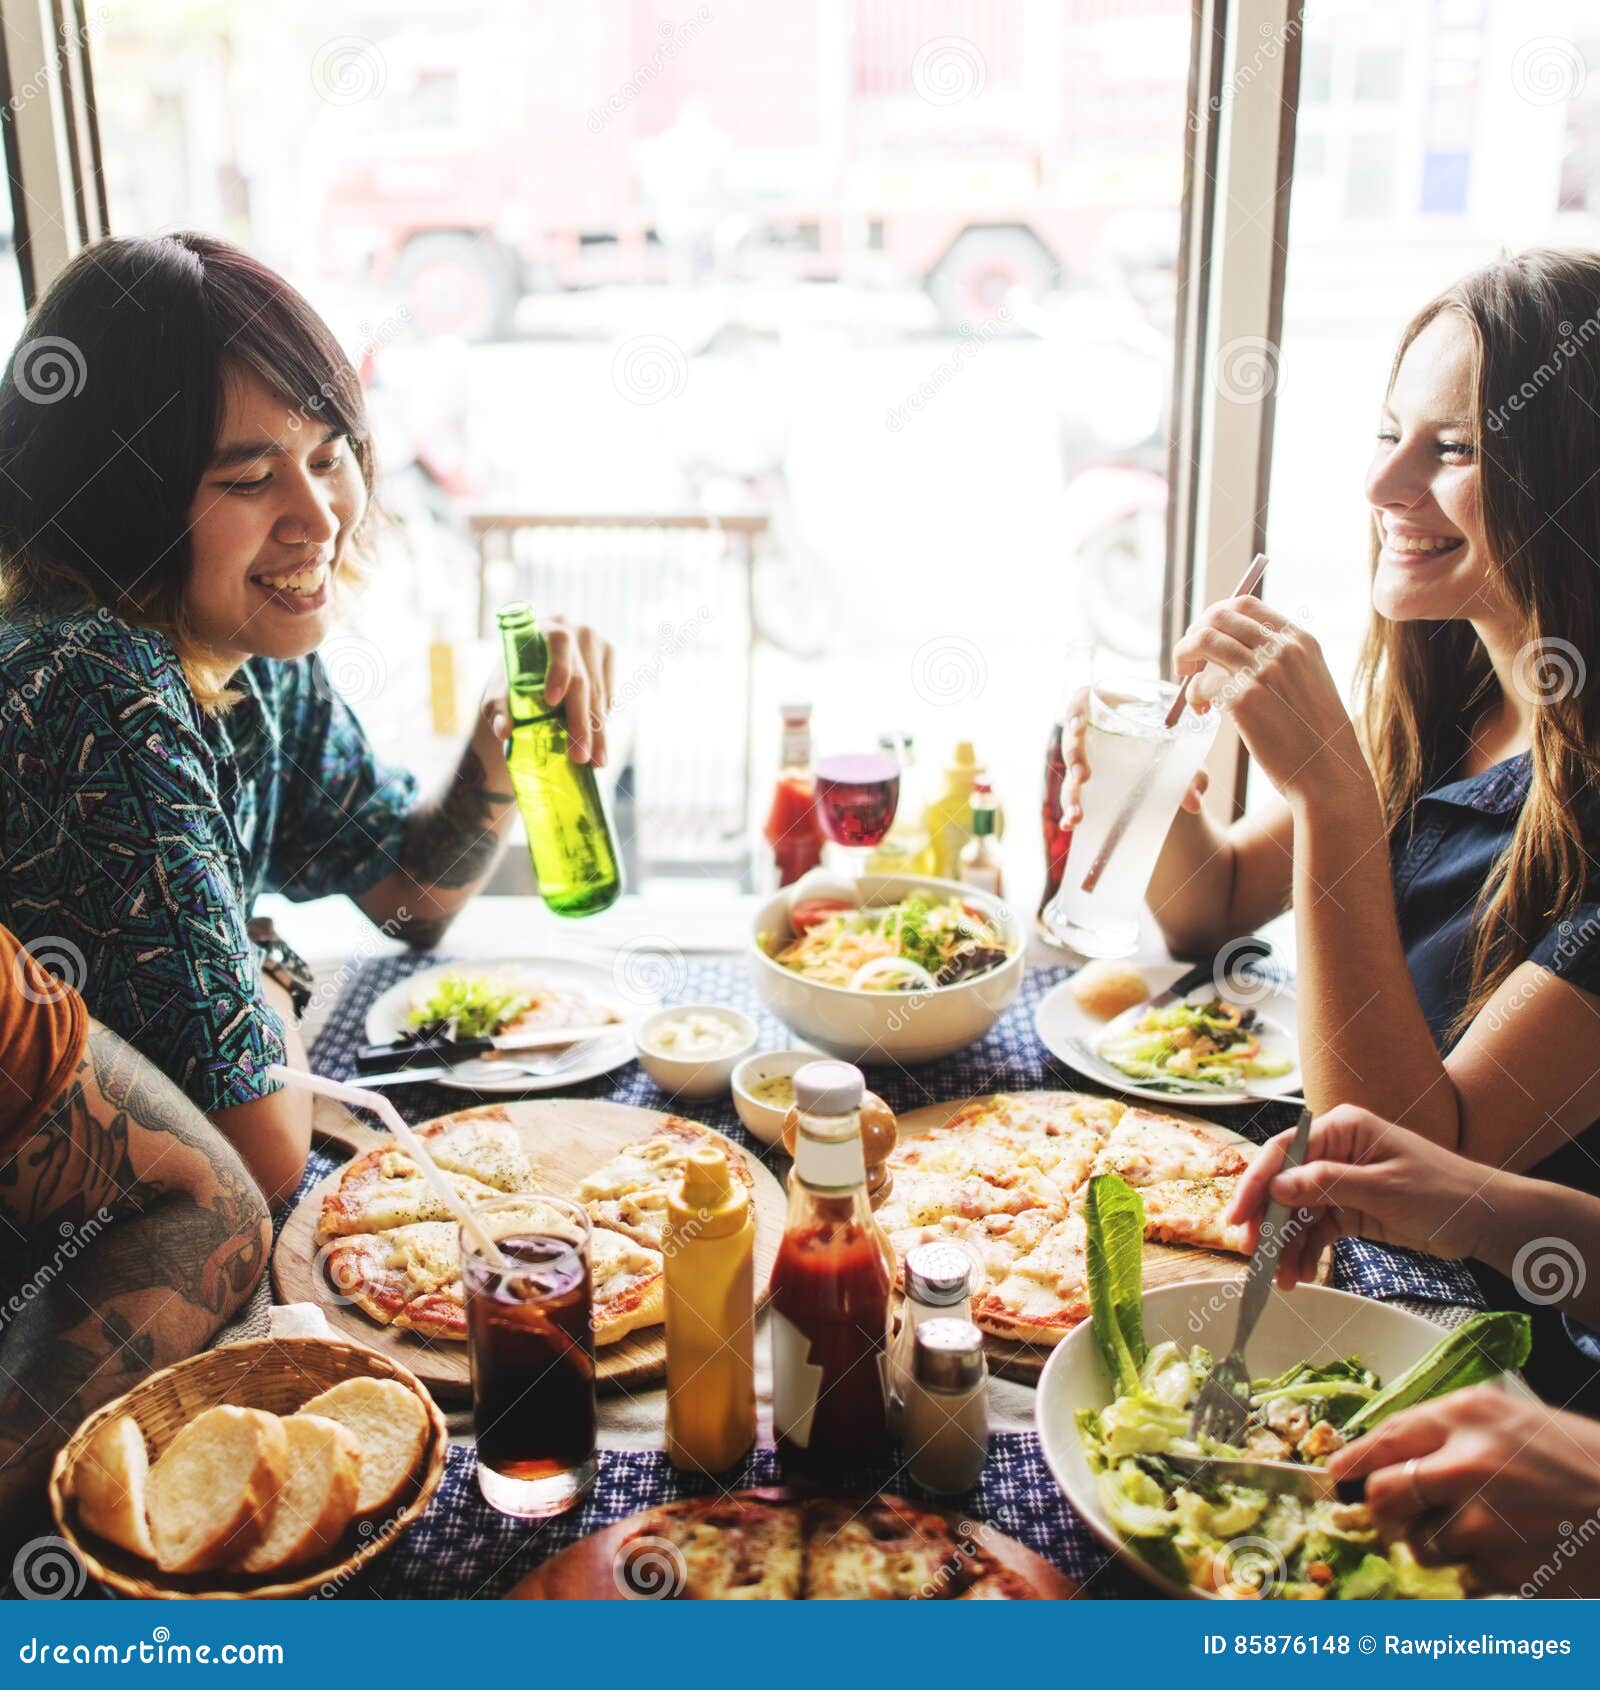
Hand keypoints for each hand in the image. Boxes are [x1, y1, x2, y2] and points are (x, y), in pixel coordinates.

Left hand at [481, 616, 614, 765]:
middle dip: (582, 722)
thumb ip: (496, 707)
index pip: (558, 642)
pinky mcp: (610, 660)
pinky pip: (608, 696)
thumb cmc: (513, 681)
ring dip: (599, 732)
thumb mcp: (499, 692)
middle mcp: (577, 630)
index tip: (552, 701)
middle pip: (583, 679)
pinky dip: (601, 722)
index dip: (558, 670)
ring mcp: (598, 644)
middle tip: (580, 755)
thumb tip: (503, 730)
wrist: (536, 671)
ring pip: (600, 694)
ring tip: (596, 762)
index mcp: (545, 627)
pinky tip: (597, 745)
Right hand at [1062, 685, 1207, 825]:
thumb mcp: (1184, 754)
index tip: (1078, 727)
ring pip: (1070, 773)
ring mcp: (1086, 760)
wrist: (1169, 772)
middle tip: (1083, 776)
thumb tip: (1193, 801)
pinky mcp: (1085, 785)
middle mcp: (1093, 733)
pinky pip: (1074, 796)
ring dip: (1071, 793)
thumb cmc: (1172, 748)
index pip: (1083, 700)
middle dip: (1074, 758)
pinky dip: (1069, 812)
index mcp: (1112, 710)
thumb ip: (1192, 773)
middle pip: (1072, 739)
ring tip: (1077, 815)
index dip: (1075, 710)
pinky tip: (1069, 825)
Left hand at [1172, 597, 1363, 803]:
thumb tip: (1232, 649)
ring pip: (1203, 641)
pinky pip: (1201, 684)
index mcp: (1299, 640)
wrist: (1329, 772)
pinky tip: (1202, 712)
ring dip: (1184, 659)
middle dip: (1193, 634)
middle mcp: (1281, 649)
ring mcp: (1263, 672)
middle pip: (1218, 616)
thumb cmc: (1316, 735)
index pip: (1245, 603)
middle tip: (1188, 662)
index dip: (1215, 618)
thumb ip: (1279, 660)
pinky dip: (1193, 696)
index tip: (1206, 639)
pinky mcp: (1244, 700)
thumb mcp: (1309, 682)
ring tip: (1188, 684)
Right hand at [1225, 1105, 1497, 1286]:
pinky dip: (1306, 1251)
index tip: (1237, 1219)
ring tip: (1281, 1279)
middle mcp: (1335, 1151)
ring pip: (1297, 1212)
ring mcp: (1342, 1180)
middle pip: (1284, 1184)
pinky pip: (1317, 1229)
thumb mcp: (1382, 1188)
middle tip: (1255, 1255)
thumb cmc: (1442, 1192)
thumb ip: (1326, 1184)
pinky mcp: (1351, 1209)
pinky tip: (1300, 1275)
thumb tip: (1276, 1186)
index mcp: (1341, 1129)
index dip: (1256, 1185)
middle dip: (1268, 1221)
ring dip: (1287, 1245)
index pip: (1284, 1152)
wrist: (1485, 1220)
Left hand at [1327, 1388, 1599, 1595]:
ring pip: (1421, 1544)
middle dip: (1383, 1509)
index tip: (1339, 1475)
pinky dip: (1474, 1571)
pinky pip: (1462, 1577)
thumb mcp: (1508, 1418)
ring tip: (1477, 1528)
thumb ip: (1445, 1429)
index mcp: (1466, 1416)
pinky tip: (1508, 1549)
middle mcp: (1467, 1465)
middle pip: (1386, 1496)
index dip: (1353, 1461)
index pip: (1385, 1437)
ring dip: (1434, 1543)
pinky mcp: (1505, 1571)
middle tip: (1395, 1512)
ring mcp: (1485, 1523)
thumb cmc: (1576, 1458)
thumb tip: (1383, 1454)